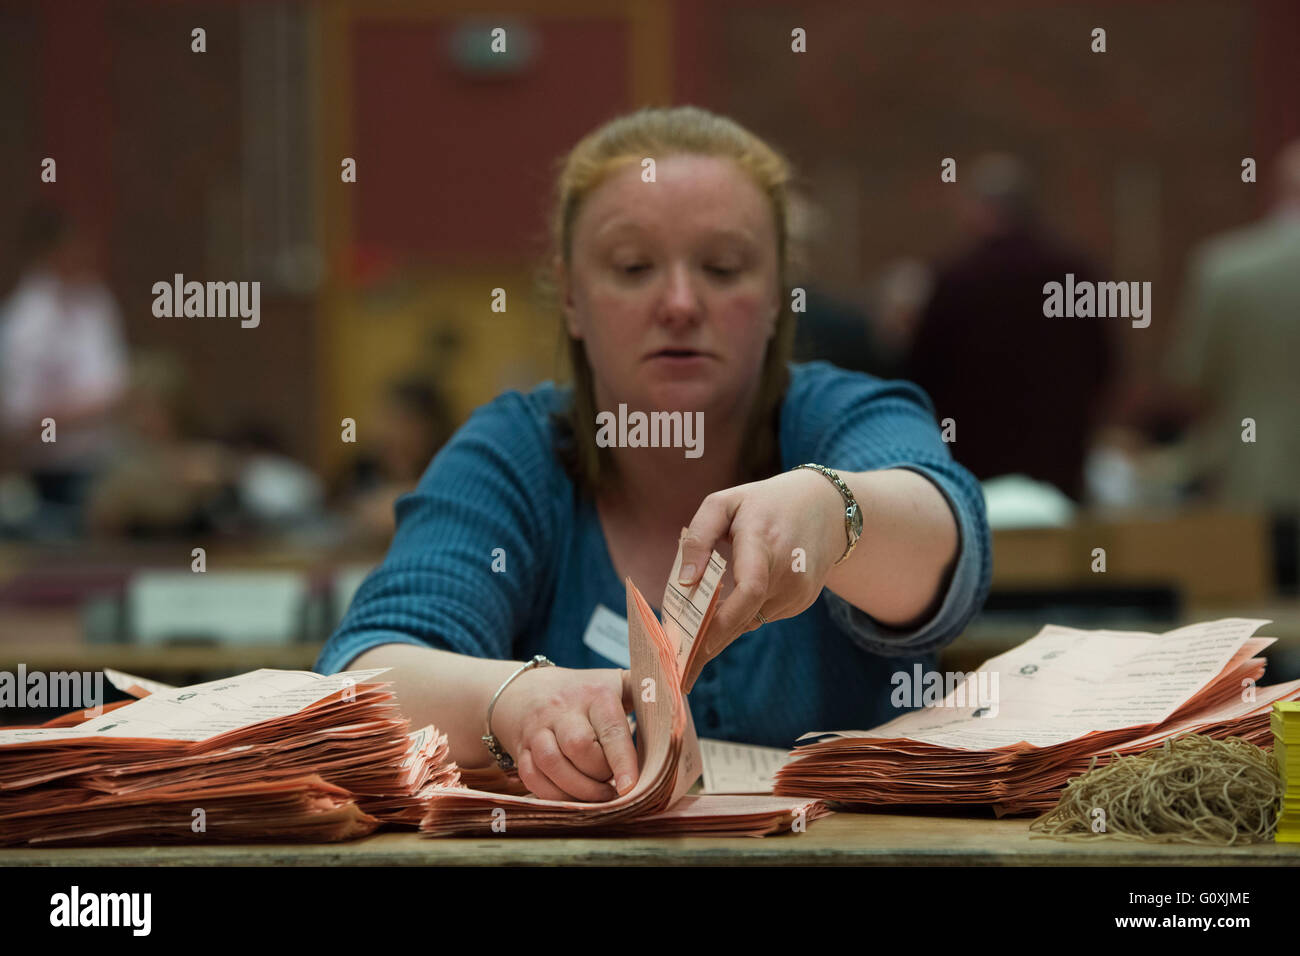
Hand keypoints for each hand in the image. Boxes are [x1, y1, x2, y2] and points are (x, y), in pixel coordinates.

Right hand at [491, 666, 638, 801]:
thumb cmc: (585, 692)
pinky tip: (573, 798)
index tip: (630, 787)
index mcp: (593, 694)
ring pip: (552, 765)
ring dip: (578, 790)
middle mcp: (561, 710)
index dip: (621, 760)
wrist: (526, 690)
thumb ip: (646, 690)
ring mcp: (537, 730)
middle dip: (599, 776)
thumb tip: (679, 703)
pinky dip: (554, 796)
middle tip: (615, 787)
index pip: (610, 728)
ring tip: (598, 797)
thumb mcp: (615, 682)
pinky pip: (533, 778)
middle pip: (578, 747)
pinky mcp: (521, 750)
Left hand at [678, 469, 845, 691]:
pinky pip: (763, 615)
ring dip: (725, 625)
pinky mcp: (803, 601)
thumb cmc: (765, 502)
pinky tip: (738, 594)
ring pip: (750, 620)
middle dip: (711, 644)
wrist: (826, 507)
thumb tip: (684, 581)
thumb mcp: (724, 503)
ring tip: (698, 625)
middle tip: (683, 671)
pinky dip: (744, 613)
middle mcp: (787, 570)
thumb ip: (698, 537)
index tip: (696, 647)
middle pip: (744, 617)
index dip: (723, 622)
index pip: (748, 589)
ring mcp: (799, 590)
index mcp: (763, 541)